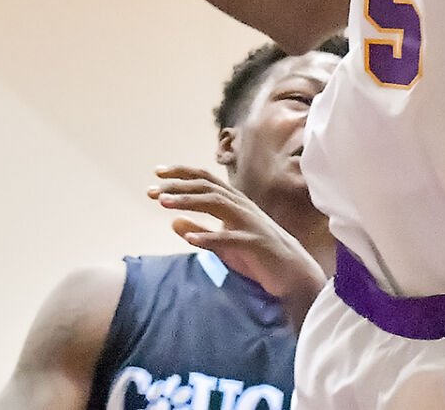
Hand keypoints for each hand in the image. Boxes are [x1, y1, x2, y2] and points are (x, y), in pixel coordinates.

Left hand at [150, 166, 324, 306]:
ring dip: (190, 202)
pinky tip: (191, 239)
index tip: (157, 173)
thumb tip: (172, 222)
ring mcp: (250, 224)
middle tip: (153, 190)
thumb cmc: (256, 254)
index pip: (206, 180)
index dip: (182, 174)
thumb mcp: (222, 243)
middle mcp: (242, 207)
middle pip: (209, 187)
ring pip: (218, 204)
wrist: (291, 271)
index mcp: (235, 204)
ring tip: (164, 204)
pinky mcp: (255, 243)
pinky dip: (210, 236)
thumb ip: (200, 230)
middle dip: (179, 186)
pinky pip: (231, 238)